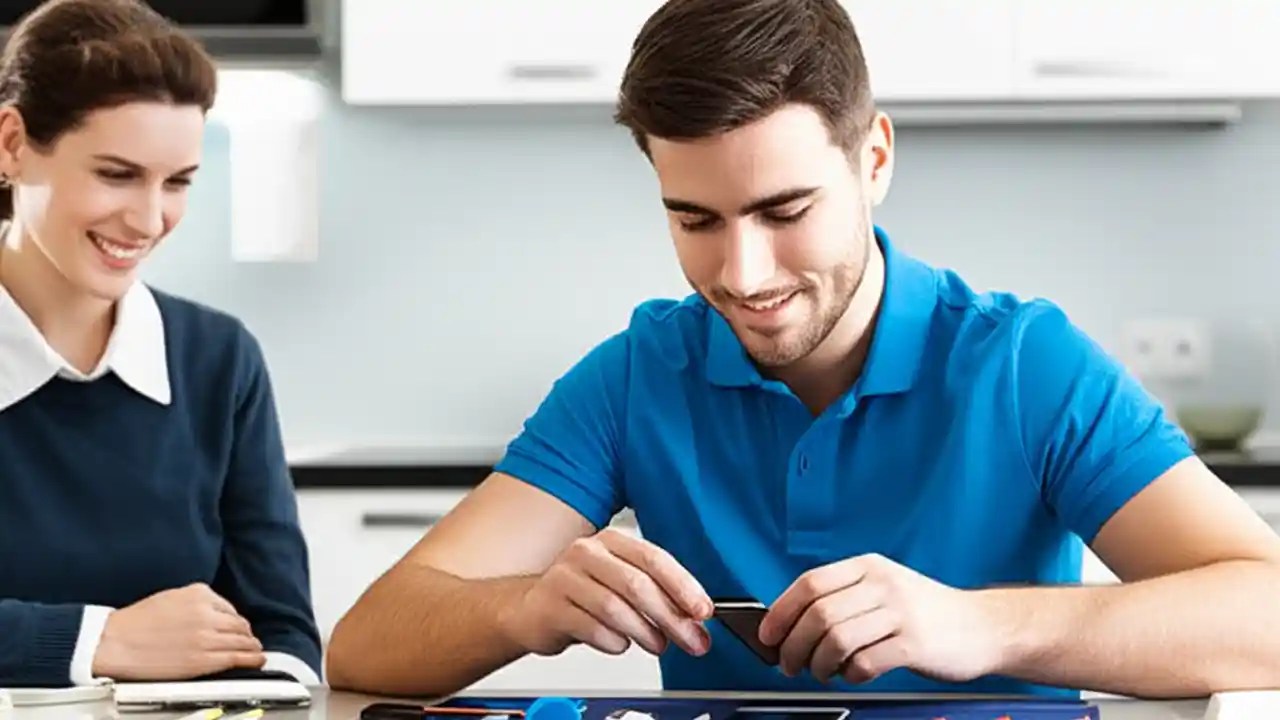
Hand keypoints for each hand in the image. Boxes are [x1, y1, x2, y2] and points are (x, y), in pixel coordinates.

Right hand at [92, 583, 265, 679]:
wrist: (115, 642)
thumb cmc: (136, 622)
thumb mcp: (172, 597)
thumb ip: (198, 602)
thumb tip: (217, 613)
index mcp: (200, 594)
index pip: (230, 608)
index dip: (236, 620)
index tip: (238, 626)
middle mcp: (207, 613)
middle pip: (240, 624)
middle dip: (246, 633)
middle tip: (250, 639)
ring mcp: (207, 636)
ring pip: (241, 641)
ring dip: (251, 646)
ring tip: (255, 650)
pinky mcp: (202, 659)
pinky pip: (235, 658)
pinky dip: (251, 659)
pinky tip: (256, 659)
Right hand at [501, 528, 713, 658]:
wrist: (530, 609)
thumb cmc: (582, 595)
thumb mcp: (620, 583)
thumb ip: (656, 593)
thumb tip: (695, 617)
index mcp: (611, 541)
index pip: (654, 559)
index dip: (683, 586)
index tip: (703, 611)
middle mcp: (587, 553)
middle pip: (637, 585)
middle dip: (671, 617)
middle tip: (691, 639)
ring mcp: (565, 578)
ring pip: (615, 608)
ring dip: (645, 632)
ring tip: (658, 645)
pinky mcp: (551, 607)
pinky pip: (593, 628)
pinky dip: (614, 642)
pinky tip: (621, 644)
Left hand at [758, 554, 1004, 683]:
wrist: (984, 626)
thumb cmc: (925, 613)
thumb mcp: (884, 589)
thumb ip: (844, 599)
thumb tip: (789, 626)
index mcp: (868, 567)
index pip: (810, 583)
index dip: (781, 611)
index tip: (768, 634)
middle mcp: (883, 584)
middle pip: (818, 614)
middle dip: (794, 645)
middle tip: (790, 664)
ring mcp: (900, 613)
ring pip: (836, 639)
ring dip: (819, 664)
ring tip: (821, 672)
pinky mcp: (915, 644)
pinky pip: (865, 663)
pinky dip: (850, 675)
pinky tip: (853, 675)